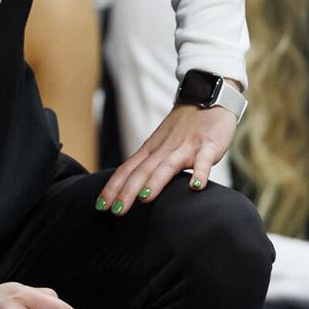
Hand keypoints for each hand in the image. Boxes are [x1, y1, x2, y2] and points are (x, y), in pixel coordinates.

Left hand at [98, 103, 236, 214]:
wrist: (208, 97)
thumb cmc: (183, 127)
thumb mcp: (160, 145)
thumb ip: (148, 165)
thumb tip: (132, 190)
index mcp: (150, 149)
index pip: (127, 170)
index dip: (113, 188)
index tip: (100, 207)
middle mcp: (164, 149)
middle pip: (142, 171)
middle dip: (128, 191)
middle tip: (116, 211)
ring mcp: (186, 147)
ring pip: (167, 165)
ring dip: (155, 181)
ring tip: (145, 198)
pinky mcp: (208, 145)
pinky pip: (203, 161)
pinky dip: (200, 173)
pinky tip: (196, 186)